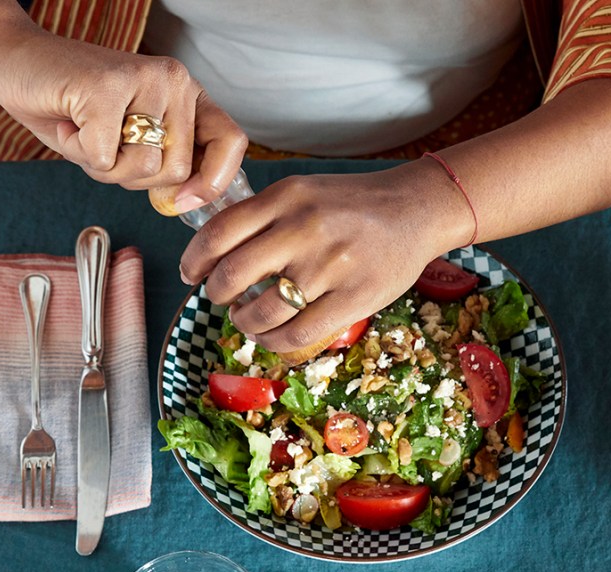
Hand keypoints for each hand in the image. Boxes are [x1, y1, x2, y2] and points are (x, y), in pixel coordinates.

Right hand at [0, 29, 246, 205]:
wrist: (17, 63)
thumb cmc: (73, 109)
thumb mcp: (127, 142)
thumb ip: (162, 166)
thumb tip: (186, 202)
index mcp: (186, 94)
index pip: (230, 141)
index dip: (215, 180)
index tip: (184, 202)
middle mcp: (174, 80)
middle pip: (177, 169)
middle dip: (134, 177)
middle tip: (104, 146)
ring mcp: (144, 78)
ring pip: (144, 166)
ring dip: (104, 165)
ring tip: (86, 130)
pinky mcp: (108, 86)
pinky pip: (104, 156)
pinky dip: (77, 150)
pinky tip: (68, 121)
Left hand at [178, 162, 474, 354]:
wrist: (417, 209)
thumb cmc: (354, 204)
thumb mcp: (304, 191)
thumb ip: (262, 214)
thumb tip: (214, 252)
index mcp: (286, 197)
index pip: (219, 233)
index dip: (195, 260)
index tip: (193, 274)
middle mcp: (304, 228)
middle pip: (232, 275)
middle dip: (217, 294)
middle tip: (222, 298)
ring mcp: (330, 265)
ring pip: (263, 311)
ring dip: (244, 323)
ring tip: (247, 319)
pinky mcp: (354, 297)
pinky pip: (298, 334)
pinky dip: (274, 342)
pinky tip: (271, 337)